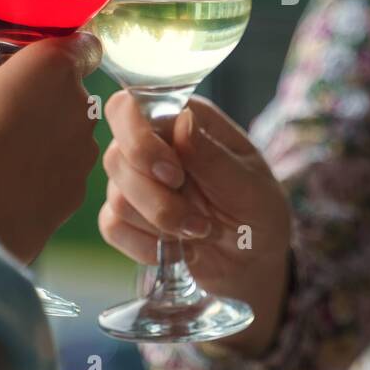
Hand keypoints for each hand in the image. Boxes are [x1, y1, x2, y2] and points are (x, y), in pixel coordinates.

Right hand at [0, 0, 102, 261]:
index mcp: (54, 66)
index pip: (80, 43)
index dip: (52, 48)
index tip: (18, 59)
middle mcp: (82, 104)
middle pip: (71, 84)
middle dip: (39, 88)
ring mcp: (83, 151)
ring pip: (68, 125)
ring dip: (42, 126)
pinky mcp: (77, 191)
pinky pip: (63, 165)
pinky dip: (42, 164)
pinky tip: (6, 175)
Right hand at [98, 91, 292, 355]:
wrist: (251, 262)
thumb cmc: (257, 211)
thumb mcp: (248, 185)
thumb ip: (213, 156)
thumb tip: (182, 119)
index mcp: (185, 120)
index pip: (131, 107)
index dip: (139, 140)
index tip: (173, 175)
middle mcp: (153, 145)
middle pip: (117, 156)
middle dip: (156, 197)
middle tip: (199, 219)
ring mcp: (135, 181)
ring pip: (115, 196)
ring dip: (160, 224)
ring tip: (200, 231)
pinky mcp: (126, 217)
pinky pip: (112, 226)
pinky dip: (145, 245)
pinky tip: (177, 249)